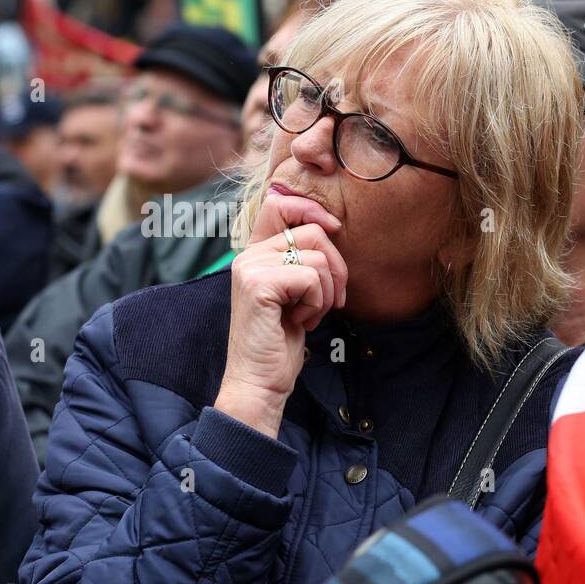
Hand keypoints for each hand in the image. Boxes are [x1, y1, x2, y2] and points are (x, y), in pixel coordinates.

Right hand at [214, 194, 346, 437]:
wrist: (261, 379)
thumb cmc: (281, 340)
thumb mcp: (295, 293)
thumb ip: (303, 260)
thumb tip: (330, 229)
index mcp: (255, 253)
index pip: (280, 204)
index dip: (312, 210)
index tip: (334, 230)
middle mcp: (248, 255)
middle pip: (312, 232)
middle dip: (336, 267)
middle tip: (331, 300)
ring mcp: (250, 268)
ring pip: (316, 257)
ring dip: (326, 292)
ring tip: (309, 314)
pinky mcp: (258, 285)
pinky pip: (310, 279)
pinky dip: (316, 304)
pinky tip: (300, 321)